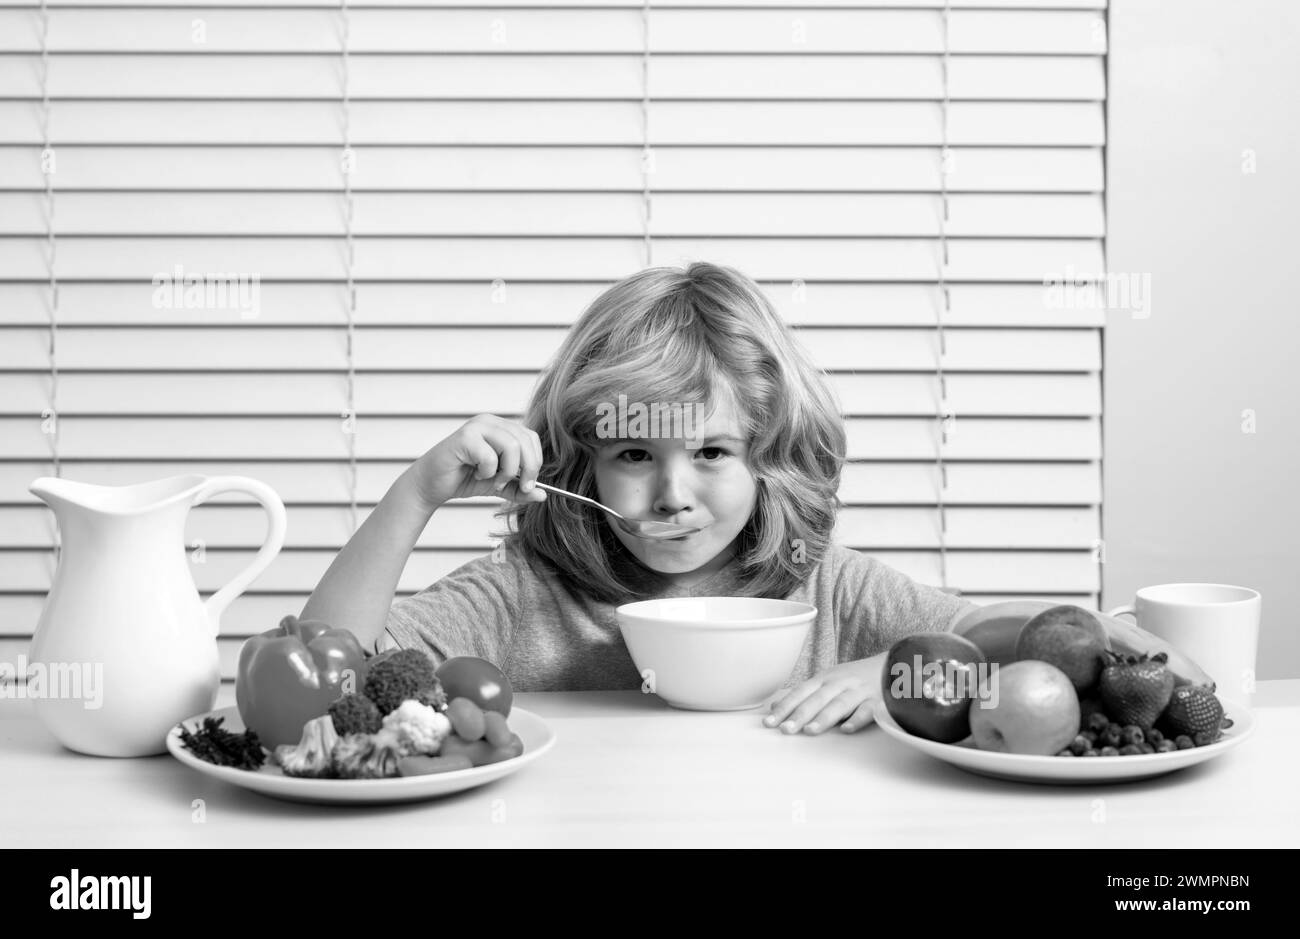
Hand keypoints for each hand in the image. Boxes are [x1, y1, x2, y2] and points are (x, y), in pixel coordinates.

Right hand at [411, 414, 549, 509]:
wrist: (431, 485)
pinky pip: (490, 456)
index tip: (529, 484)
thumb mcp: (499, 486)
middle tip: (520, 486)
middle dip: (528, 469)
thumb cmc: (464, 479)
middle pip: (525, 440)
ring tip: (494, 480)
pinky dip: (488, 472)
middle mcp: (490, 422)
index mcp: (501, 428)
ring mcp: (476, 426)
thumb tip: (543, 496)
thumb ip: (520, 489)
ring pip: (511, 446)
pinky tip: (477, 473)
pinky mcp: (464, 437)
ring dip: (507, 471)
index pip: (531, 437)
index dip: (535, 462)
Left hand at [762, 652, 886, 735]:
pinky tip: (846, 730)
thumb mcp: (828, 681)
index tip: (769, 722)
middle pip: (817, 699)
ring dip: (824, 717)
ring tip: (810, 731)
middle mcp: (840, 682)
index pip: (800, 692)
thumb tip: (776, 706)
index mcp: (825, 678)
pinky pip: (867, 710)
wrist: (894, 665)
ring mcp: (859, 691)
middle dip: (799, 714)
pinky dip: (856, 720)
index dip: (784, 707)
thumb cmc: (854, 679)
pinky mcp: (878, 701)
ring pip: (839, 704)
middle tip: (784, 729)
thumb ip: (804, 695)